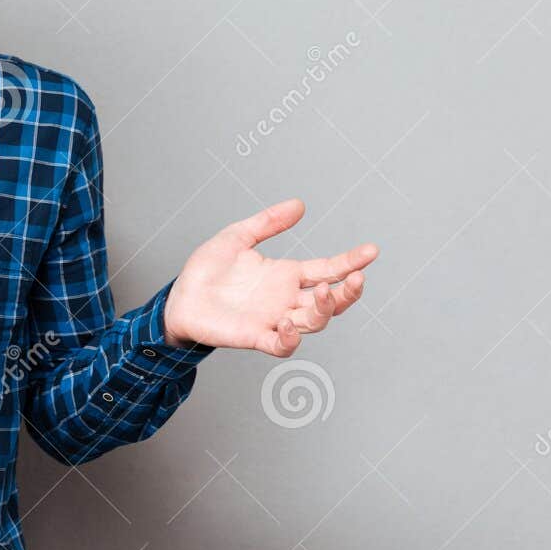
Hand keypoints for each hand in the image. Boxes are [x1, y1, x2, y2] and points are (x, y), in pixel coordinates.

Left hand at [162, 198, 375, 357]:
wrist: (178, 298)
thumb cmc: (207, 271)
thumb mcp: (237, 237)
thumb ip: (267, 222)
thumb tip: (300, 204)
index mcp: (286, 275)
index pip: (328, 269)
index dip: (351, 261)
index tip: (372, 250)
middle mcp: (286, 299)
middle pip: (331, 301)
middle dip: (349, 291)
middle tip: (357, 277)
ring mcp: (273, 319)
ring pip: (314, 322)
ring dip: (324, 310)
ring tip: (323, 291)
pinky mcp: (254, 336)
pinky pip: (281, 345)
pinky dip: (290, 338)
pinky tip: (289, 321)